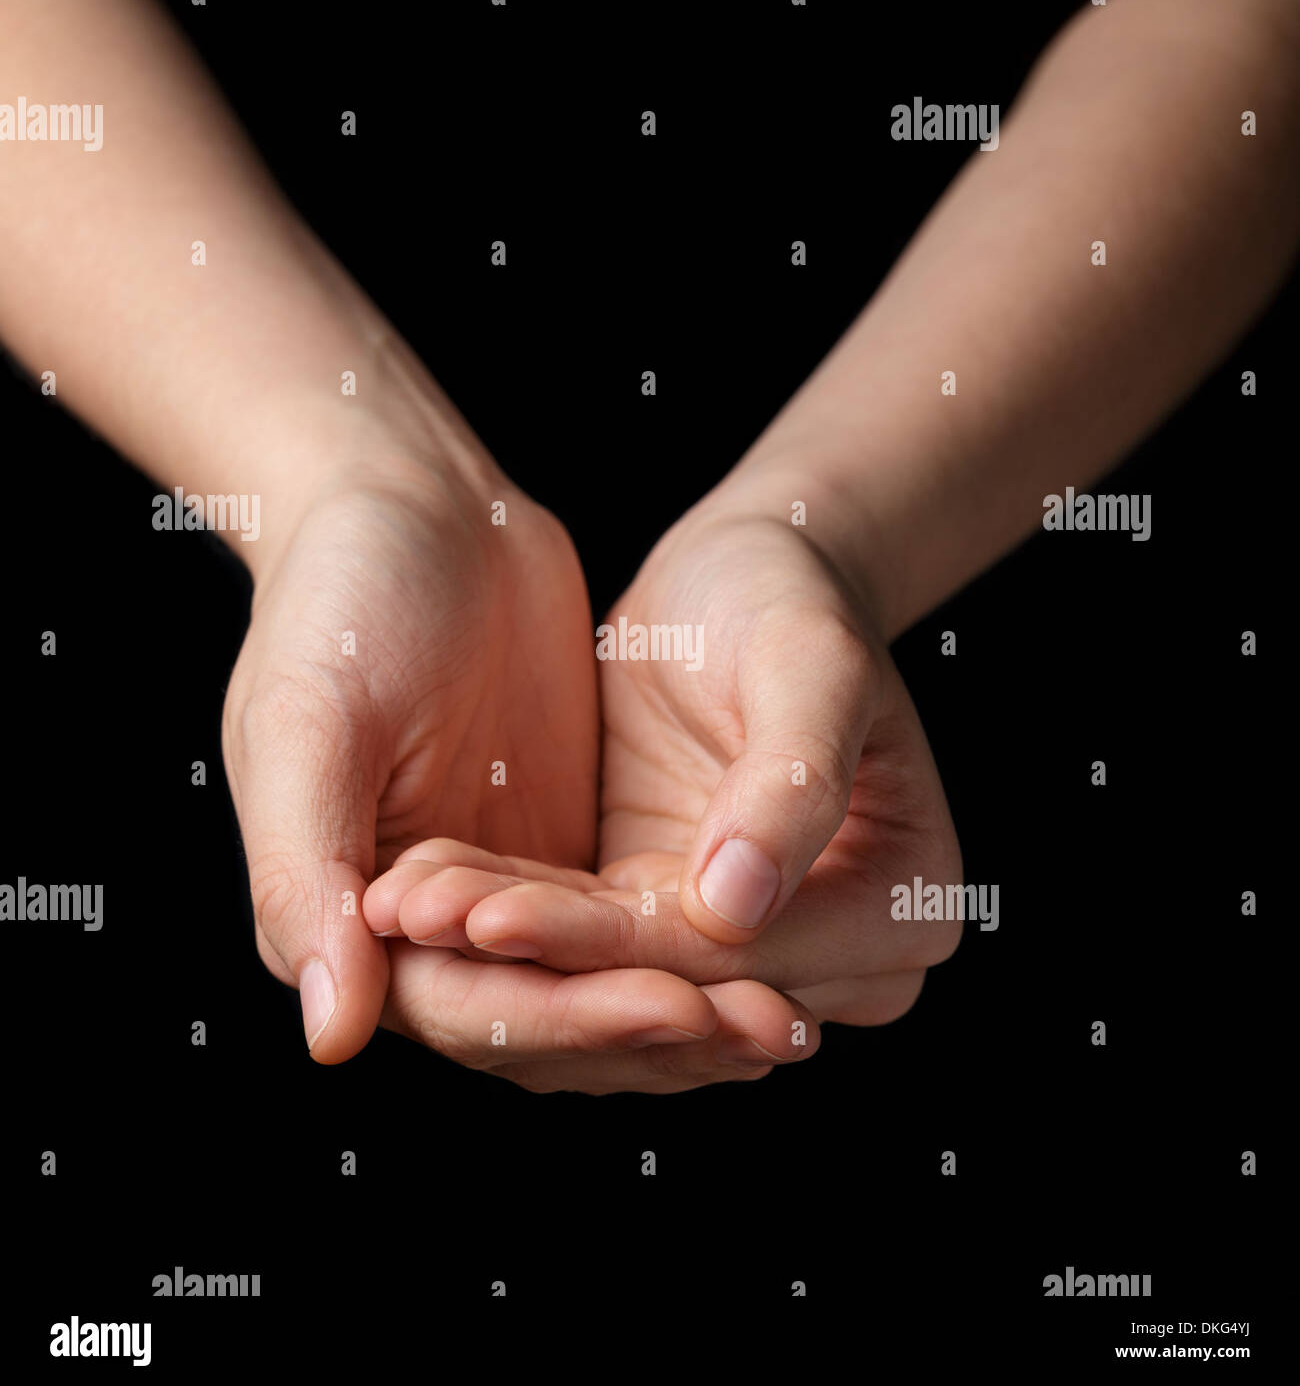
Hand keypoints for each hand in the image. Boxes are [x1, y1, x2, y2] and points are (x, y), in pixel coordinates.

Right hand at [222, 452, 820, 1089]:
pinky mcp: (556, 851)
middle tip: (768, 1026)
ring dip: (687, 1010)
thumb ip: (303, 874)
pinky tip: (773, 960)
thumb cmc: (339, 597)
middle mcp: (413, 934)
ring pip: (596, 989)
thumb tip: (332, 1036)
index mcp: (334, 918)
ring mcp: (493, 892)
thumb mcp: (302, 723)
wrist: (412, 508)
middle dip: (654, 1031)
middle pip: (545, 1022)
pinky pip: (627, 929)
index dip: (575, 1020)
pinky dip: (690, 953)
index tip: (677, 1007)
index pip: (468, 1013)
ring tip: (787, 1013)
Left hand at [372, 497, 963, 1024]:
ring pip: (610, 981)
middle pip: (665, 991)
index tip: (495, 915)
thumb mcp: (811, 668)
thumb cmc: (795, 599)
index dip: (611, 948)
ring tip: (395, 906)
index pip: (737, 959)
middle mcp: (836, 959)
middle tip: (407, 924)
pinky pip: (583, 943)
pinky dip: (505, 922)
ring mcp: (749, 948)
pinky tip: (419, 893)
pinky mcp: (674, 920)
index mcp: (902, 910)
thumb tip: (736, 907)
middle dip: (533, 964)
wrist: (751, 575)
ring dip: (498, 955)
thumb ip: (792, 786)